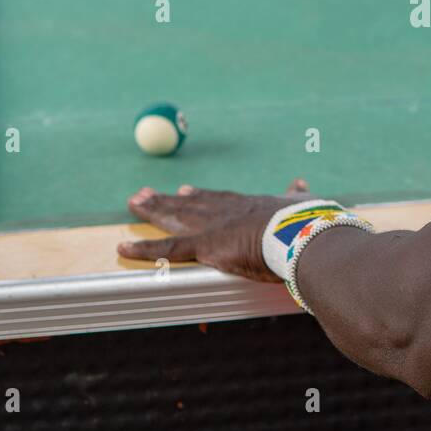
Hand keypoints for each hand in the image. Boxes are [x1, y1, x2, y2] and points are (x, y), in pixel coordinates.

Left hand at [120, 178, 312, 280]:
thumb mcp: (302, 203)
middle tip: (146, 193)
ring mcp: (213, 227)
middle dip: (167, 199)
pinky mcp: (205, 245)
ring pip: (175, 218)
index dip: (200, 197)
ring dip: (154, 210)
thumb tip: (300, 182)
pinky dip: (144, 249)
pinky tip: (123, 246)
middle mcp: (226, 211)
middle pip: (190, 204)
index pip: (218, 199)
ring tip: (134, 202)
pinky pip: (168, 249)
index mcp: (248, 205)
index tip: (185, 191)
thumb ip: (297, 195)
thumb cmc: (307, 222)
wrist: (301, 234)